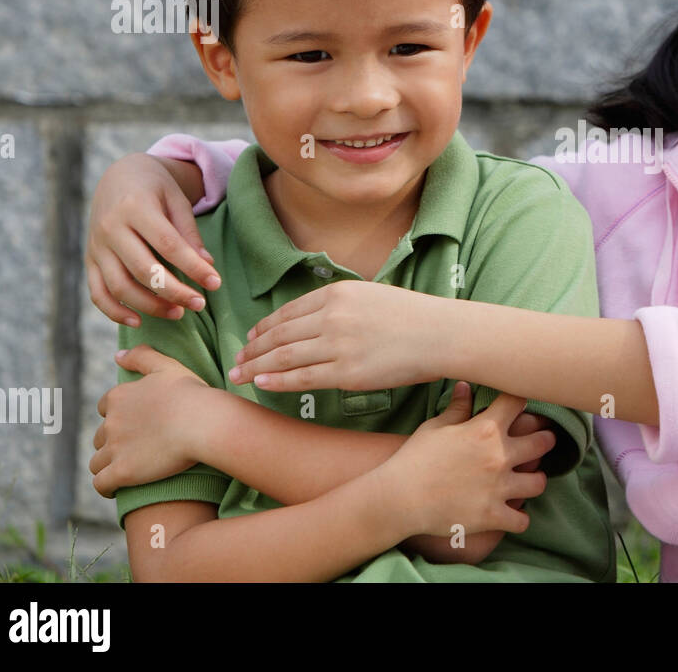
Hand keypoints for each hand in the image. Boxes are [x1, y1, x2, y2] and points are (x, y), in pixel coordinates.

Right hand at [86, 153, 220, 326]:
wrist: (119, 176)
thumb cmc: (156, 189)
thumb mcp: (177, 200)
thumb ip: (189, 233)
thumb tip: (207, 266)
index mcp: (136, 207)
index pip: (167, 244)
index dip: (192, 267)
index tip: (215, 284)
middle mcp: (110, 227)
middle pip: (142, 269)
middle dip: (174, 292)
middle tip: (200, 304)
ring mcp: (96, 246)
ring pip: (119, 286)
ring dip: (149, 306)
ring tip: (178, 313)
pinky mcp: (89, 259)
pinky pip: (97, 292)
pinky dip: (114, 312)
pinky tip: (138, 321)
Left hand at [89, 345, 210, 497]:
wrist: (203, 423)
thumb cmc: (191, 394)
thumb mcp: (167, 367)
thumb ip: (141, 357)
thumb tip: (117, 355)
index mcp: (118, 397)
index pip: (105, 409)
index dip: (119, 417)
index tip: (135, 424)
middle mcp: (111, 422)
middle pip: (100, 437)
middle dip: (113, 443)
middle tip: (136, 448)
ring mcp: (115, 449)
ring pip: (97, 462)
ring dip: (108, 465)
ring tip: (127, 470)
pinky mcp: (122, 472)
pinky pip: (101, 484)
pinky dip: (106, 487)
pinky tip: (116, 489)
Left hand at [230, 280, 444, 390]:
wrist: (442, 334)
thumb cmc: (413, 316)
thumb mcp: (371, 295)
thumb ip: (342, 305)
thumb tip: (317, 319)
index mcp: (337, 293)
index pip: (288, 311)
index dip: (265, 326)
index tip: (250, 336)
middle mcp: (332, 316)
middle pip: (280, 333)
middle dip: (252, 347)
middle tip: (235, 358)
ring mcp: (338, 345)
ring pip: (285, 356)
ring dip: (256, 365)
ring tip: (238, 373)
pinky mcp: (347, 373)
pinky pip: (303, 378)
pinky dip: (278, 380)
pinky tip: (261, 382)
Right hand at [398, 410, 555, 563]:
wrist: (398, 498)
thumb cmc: (414, 458)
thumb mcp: (435, 428)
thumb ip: (457, 408)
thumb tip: (465, 386)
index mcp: (486, 429)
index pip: (519, 402)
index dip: (523, 400)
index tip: (522, 404)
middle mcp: (500, 456)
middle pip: (543, 442)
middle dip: (546, 439)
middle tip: (545, 440)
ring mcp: (499, 487)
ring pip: (539, 482)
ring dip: (536, 480)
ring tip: (532, 479)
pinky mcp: (493, 516)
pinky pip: (522, 519)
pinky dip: (520, 517)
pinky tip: (515, 513)